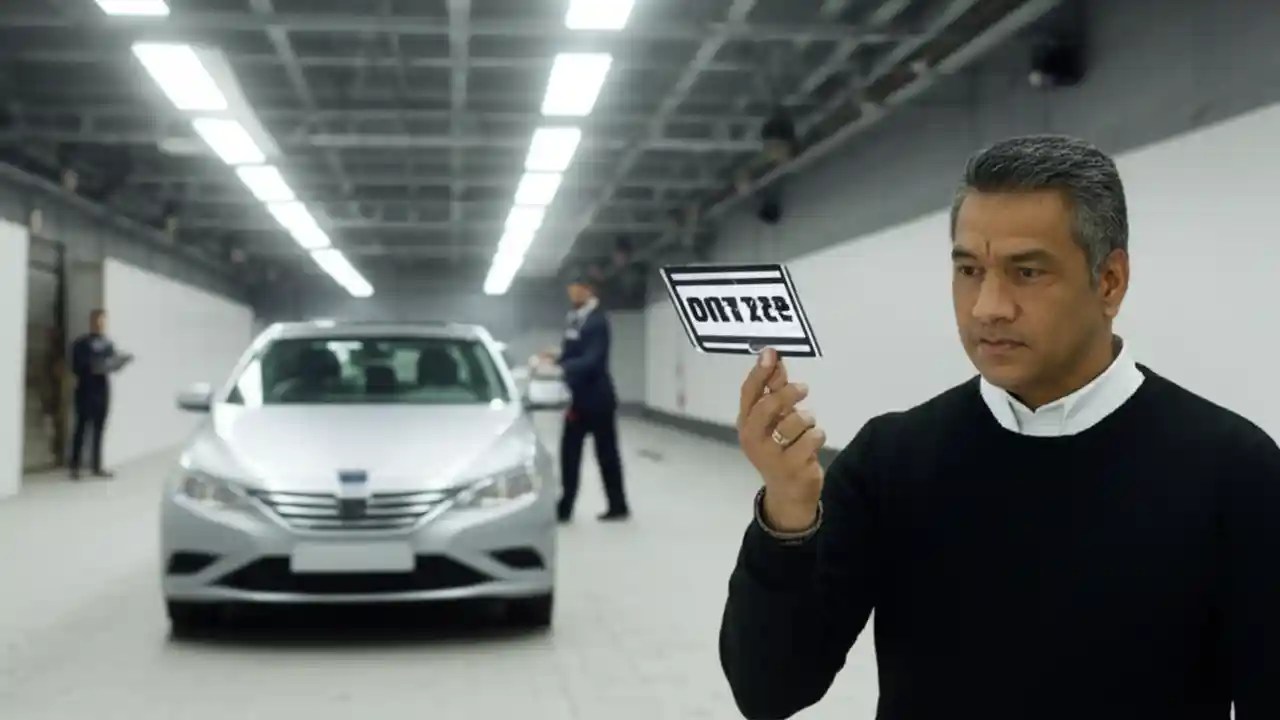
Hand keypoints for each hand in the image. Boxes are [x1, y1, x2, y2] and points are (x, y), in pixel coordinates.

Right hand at [737, 348, 825, 531]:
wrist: (787, 493)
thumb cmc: (780, 449)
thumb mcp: (774, 421)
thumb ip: (774, 391)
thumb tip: (775, 359)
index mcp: (746, 424)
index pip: (749, 393)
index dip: (760, 372)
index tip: (771, 353)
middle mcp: (753, 439)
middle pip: (768, 405)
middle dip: (788, 393)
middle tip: (803, 389)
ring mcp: (771, 455)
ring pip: (795, 421)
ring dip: (807, 419)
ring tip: (807, 427)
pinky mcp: (792, 467)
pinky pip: (812, 438)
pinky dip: (817, 436)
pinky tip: (812, 444)